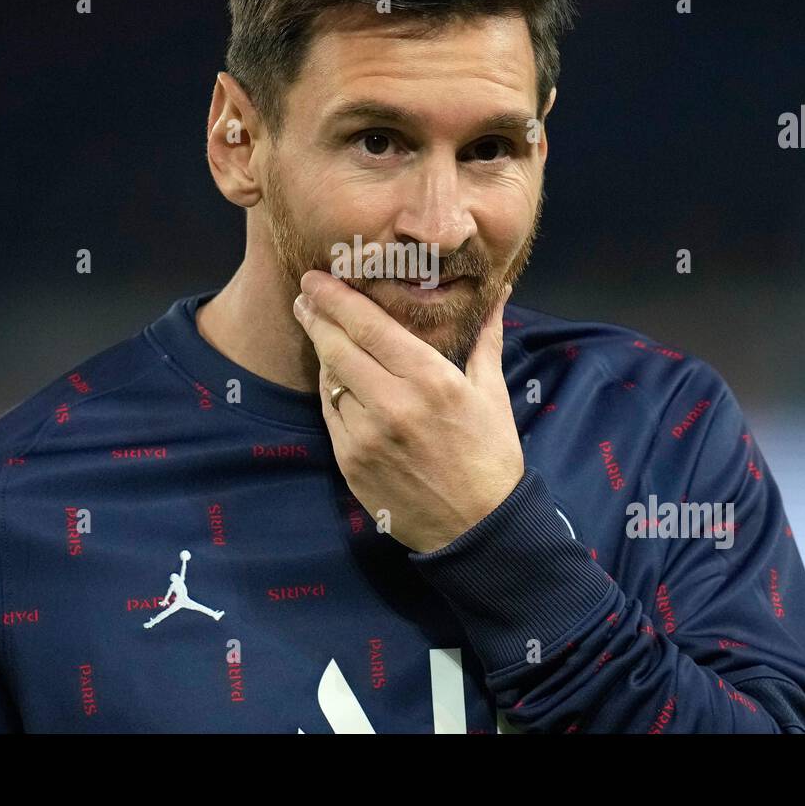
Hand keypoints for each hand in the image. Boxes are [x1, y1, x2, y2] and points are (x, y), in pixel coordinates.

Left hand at [292, 270, 524, 552]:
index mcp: (430, 379)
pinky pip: (330, 414)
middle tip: (305, 295)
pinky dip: (332, 393)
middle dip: (316, 315)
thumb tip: (499, 294)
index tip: (316, 277)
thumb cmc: (490, 455)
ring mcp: (366, 435)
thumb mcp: (491, 393)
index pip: (369, 325)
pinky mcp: (350, 462)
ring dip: (324, 354)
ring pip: (330, 379)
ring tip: (322, 333)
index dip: (336, 297)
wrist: (477, 528)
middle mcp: (393, 403)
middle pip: (338, 346)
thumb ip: (486, 338)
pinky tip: (337, 381)